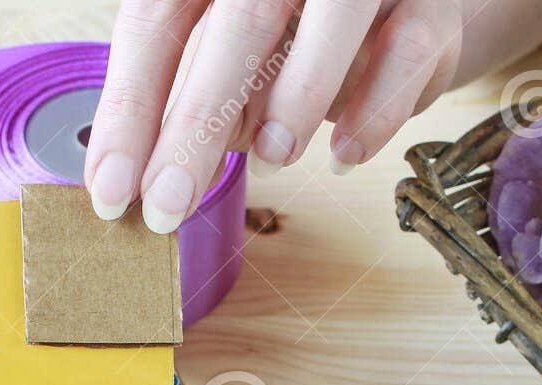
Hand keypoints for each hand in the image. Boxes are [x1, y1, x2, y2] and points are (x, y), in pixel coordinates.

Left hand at [84, 0, 463, 230]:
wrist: (397, 1)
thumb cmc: (292, 31)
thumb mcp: (229, 54)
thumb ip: (191, 102)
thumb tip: (144, 183)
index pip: (155, 25)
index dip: (129, 113)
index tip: (111, 193)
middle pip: (236, 28)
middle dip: (193, 128)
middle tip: (167, 208)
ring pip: (331, 21)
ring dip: (294, 101)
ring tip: (271, 157)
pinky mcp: (430, 3)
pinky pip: (406, 52)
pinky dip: (374, 112)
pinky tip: (345, 155)